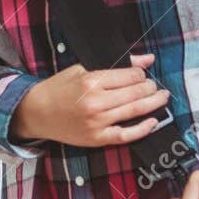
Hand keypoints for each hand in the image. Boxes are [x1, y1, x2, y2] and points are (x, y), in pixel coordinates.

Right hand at [12, 52, 170, 148]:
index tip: (143, 74)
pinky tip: (153, 122)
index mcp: (91, 81)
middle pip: (136, 92)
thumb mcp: (82, 69)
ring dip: (153, 103)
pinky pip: (126, 135)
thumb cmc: (58, 88)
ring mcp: (97, 122)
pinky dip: (143, 129)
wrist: (37, 113)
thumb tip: (147, 60)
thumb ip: (117, 64)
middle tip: (156, 86)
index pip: (130, 76)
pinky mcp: (97, 138)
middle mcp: (96, 102)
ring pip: (135, 111)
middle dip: (151, 88)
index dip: (141, 74)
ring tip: (162, 98)